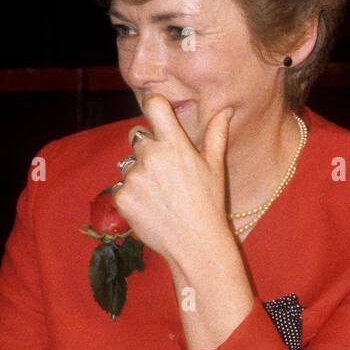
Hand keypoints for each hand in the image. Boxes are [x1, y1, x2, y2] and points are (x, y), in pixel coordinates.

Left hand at [112, 95, 233, 268]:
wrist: (195, 243)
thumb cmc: (210, 203)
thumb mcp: (215, 166)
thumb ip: (217, 133)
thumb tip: (227, 109)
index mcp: (175, 145)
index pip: (154, 106)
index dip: (155, 106)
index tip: (159, 115)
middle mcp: (151, 156)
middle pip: (137, 136)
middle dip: (148, 147)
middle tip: (166, 170)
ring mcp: (134, 177)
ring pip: (129, 164)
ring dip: (140, 173)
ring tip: (161, 194)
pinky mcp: (122, 197)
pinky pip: (122, 187)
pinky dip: (133, 195)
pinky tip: (152, 207)